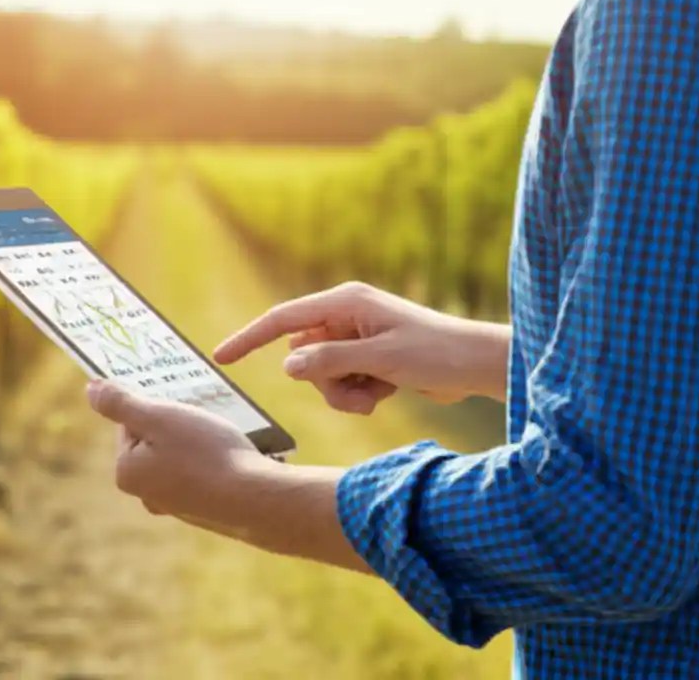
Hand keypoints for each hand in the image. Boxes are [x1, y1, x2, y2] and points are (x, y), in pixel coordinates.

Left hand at [85, 380, 268, 517]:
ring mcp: (175, 505)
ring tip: (222, 432)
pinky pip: (202, 472)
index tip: (180, 404)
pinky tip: (233, 454)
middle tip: (203, 414)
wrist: (257, 500)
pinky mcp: (203, 509)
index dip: (156, 407)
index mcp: (127, 472)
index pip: (130, 422)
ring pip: (181, 455)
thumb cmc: (206, 454)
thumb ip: (121, 403)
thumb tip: (90, 390)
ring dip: (199, 439)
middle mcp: (146, 494)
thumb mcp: (159, 417)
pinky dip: (214, 459)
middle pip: (155, 440)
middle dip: (178, 422)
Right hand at [213, 282, 509, 413]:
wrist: (476, 365)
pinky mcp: (366, 358)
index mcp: (344, 302)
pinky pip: (340, 383)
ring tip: (378, 393)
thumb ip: (330, 361)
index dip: (250, 338)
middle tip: (361, 389)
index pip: (283, 320)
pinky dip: (358, 395)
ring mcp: (355, 338)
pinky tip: (387, 391)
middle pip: (302, 357)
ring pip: (320, 376)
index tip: (222, 357)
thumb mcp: (380, 359)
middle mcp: (345, 316)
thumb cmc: (435, 353)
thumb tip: (287, 365)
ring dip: (343, 393)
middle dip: (324, 382)